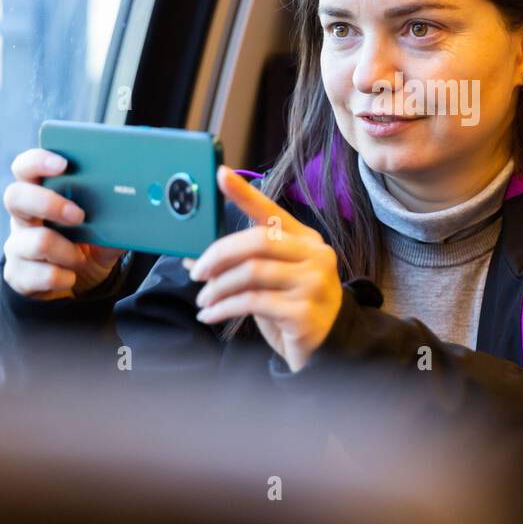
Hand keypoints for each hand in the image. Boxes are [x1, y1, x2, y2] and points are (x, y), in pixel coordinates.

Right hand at [2, 147, 125, 299]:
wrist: (78, 286)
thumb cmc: (88, 244)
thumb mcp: (104, 228)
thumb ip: (115, 214)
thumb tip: (138, 202)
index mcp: (41, 194)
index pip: (26, 167)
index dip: (38, 160)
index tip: (63, 163)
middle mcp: (23, 216)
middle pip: (15, 196)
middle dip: (49, 203)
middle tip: (79, 216)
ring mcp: (17, 245)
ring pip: (35, 242)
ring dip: (67, 251)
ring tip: (80, 257)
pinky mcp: (18, 275)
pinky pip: (40, 275)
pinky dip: (63, 277)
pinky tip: (71, 277)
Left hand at [182, 166, 343, 371]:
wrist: (328, 349)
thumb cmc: (294, 309)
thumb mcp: (269, 283)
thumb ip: (240, 266)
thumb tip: (194, 260)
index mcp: (306, 240)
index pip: (271, 212)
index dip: (244, 193)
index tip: (220, 174)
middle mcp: (315, 256)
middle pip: (257, 241)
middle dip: (218, 255)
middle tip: (198, 273)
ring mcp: (314, 283)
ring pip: (252, 272)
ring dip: (218, 287)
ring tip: (203, 301)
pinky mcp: (305, 312)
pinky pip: (254, 302)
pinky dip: (224, 308)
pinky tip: (211, 316)